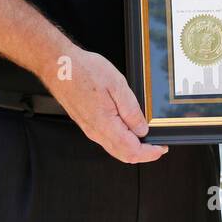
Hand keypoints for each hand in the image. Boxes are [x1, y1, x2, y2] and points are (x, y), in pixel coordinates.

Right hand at [43, 46, 168, 164]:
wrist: (59, 66)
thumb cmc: (84, 71)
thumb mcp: (117, 85)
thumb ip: (131, 111)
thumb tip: (142, 129)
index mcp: (105, 125)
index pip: (131, 151)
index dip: (150, 153)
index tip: (161, 148)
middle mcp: (96, 131)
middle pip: (124, 155)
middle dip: (144, 154)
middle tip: (157, 146)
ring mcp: (90, 128)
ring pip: (115, 149)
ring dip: (133, 148)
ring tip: (146, 136)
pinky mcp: (86, 122)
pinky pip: (107, 140)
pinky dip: (122, 140)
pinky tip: (128, 128)